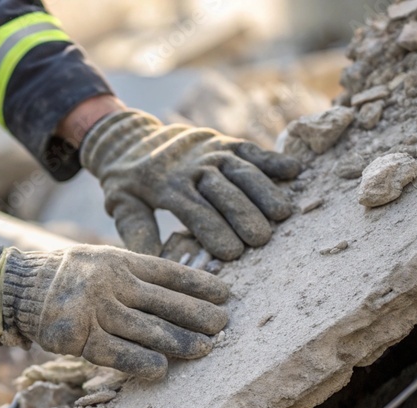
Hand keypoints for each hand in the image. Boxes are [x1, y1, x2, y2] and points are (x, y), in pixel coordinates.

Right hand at [0, 245, 228, 378]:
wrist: (16, 287)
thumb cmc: (66, 275)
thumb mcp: (99, 259)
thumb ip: (133, 272)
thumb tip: (178, 289)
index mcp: (118, 260)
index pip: (167, 272)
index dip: (198, 284)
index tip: (225, 295)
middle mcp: (109, 282)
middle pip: (163, 302)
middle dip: (197, 315)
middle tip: (224, 325)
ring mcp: (93, 309)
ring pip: (146, 329)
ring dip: (179, 341)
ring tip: (206, 349)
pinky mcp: (77, 336)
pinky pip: (115, 353)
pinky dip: (140, 362)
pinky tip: (162, 369)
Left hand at [81, 110, 301, 259]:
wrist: (128, 138)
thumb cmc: (126, 181)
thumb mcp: (121, 205)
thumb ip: (136, 231)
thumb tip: (151, 262)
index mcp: (166, 185)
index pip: (194, 211)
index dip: (214, 232)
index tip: (232, 254)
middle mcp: (192, 166)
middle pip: (223, 192)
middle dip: (243, 215)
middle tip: (261, 240)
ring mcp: (210, 151)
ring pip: (242, 170)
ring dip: (265, 191)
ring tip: (283, 214)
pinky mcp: (224, 141)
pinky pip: (251, 149)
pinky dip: (273, 158)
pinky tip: (294, 171)